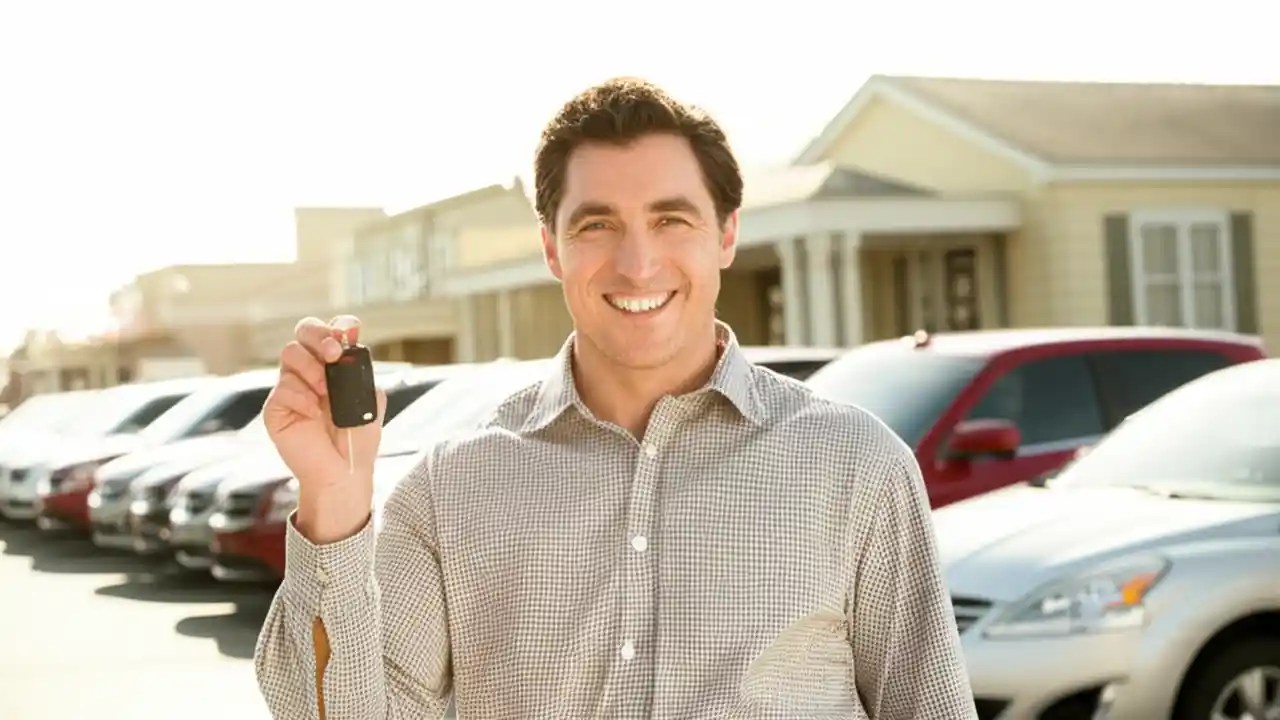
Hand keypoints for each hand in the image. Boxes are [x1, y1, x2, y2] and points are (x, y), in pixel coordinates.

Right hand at [263, 315, 386, 542]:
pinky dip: (302, 398)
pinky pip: (283, 388)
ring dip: (312, 370)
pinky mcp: (276, 407)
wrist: (345, 471)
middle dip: (318, 335)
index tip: (350, 333)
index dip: (337, 326)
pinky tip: (313, 415)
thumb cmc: (357, 438)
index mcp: (333, 366)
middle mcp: (310, 370)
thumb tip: (353, 344)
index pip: (329, 331)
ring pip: (290, 354)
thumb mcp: (369, 399)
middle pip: (302, 332)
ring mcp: (291, 387)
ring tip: (326, 394)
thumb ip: (361, 371)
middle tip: (334, 354)